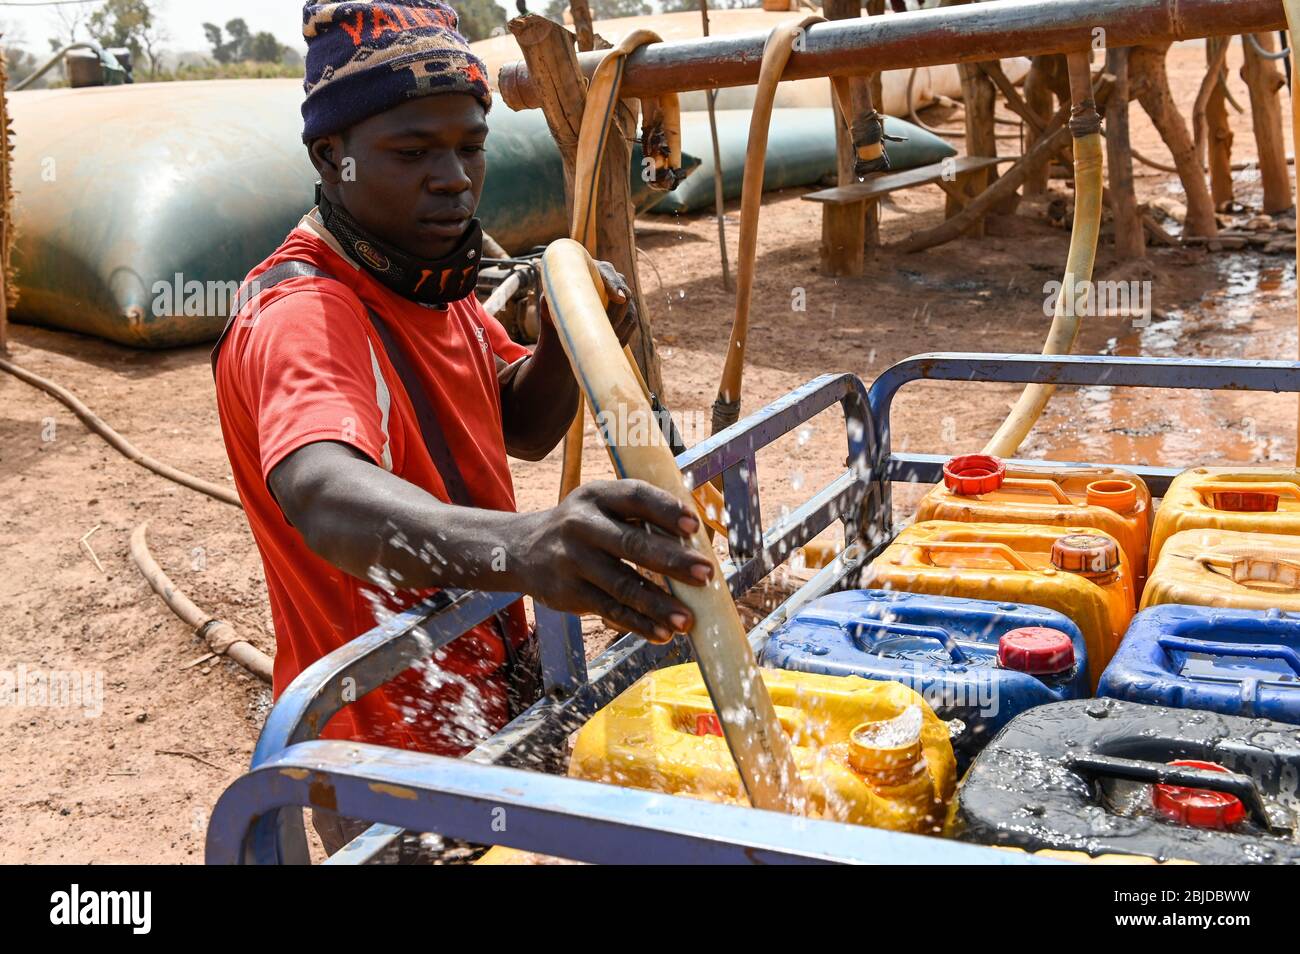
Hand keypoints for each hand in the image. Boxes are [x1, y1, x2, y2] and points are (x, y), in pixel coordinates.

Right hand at [513, 480, 711, 642]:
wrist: (522, 549)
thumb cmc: (583, 526)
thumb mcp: (601, 506)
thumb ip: (640, 516)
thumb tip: (697, 540)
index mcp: (597, 496)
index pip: (635, 497)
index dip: (666, 510)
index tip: (694, 527)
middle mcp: (581, 525)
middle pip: (632, 544)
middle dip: (673, 561)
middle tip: (706, 574)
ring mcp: (572, 560)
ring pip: (622, 585)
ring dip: (659, 604)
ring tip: (688, 620)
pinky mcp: (568, 593)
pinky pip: (610, 610)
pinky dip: (639, 624)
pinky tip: (663, 634)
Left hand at [535, 259, 635, 345]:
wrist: (568, 314)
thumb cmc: (556, 305)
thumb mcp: (549, 302)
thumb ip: (550, 298)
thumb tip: (549, 299)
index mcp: (594, 270)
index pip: (609, 274)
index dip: (615, 285)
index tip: (619, 298)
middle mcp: (613, 279)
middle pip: (624, 295)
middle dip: (616, 315)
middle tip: (607, 330)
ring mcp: (622, 296)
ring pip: (630, 312)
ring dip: (620, 328)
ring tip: (609, 341)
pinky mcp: (627, 311)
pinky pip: (631, 324)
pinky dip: (624, 335)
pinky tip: (615, 345)